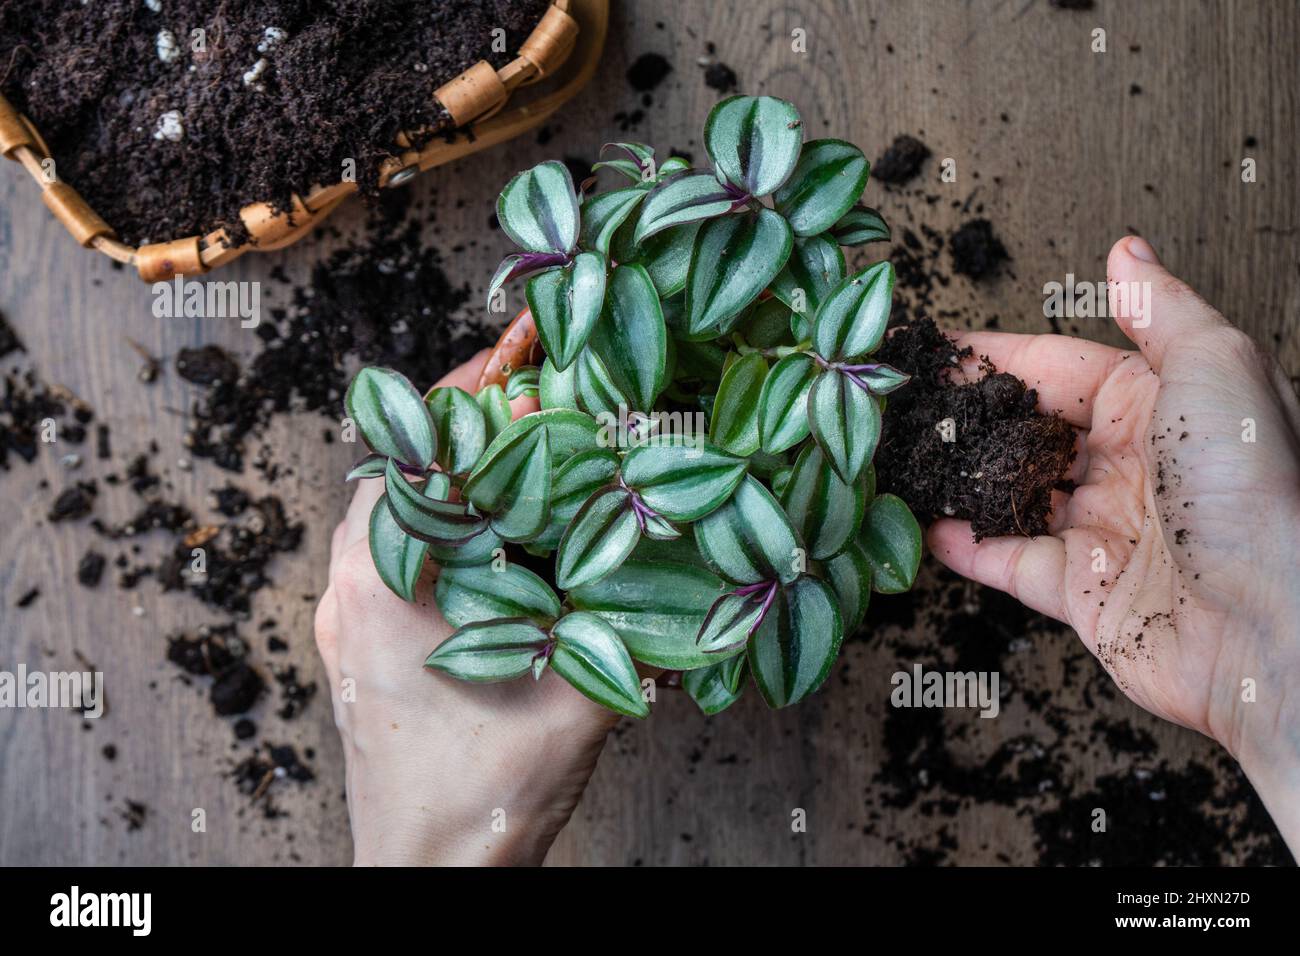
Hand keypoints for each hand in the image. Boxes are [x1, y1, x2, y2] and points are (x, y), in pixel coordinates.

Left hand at [314, 353, 618, 865]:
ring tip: (528, 453)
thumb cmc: (483, 796)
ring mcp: (349, 618)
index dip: (474, 388)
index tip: (523, 349)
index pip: (419, 445)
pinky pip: (402, 555)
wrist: (429, 876)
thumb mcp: (575, 696)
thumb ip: (631, 623)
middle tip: (542, 393)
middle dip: (473, 423)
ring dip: (460, 476)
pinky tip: (507, 535)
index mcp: (385, 580)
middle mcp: (352, 587)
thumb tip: (685, 550)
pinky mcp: (362, 645)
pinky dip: (449, 526)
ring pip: (400, 511)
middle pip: (406, 467)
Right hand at [928, 236, 1299, 854]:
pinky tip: (928, 525)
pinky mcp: (1080, 592)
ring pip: (1011, 494)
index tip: (942, 350)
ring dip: (961, 477)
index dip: (999, 358)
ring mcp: (1101, 531)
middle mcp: (1129, 466)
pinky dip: (966, 546)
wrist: (1270, 620)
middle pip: (1030, 430)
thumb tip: (1129, 250)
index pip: (1060, 368)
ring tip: (907, 457)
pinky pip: (1009, 562)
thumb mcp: (1216, 366)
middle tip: (909, 401)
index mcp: (1160, 406)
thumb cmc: (1255, 487)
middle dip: (971, 416)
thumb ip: (1160, 309)